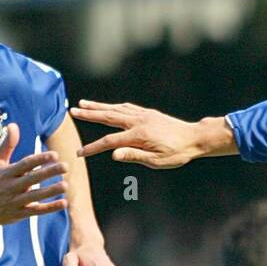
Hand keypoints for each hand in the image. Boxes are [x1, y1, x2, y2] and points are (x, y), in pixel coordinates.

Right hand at [0, 123, 67, 226]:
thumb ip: (7, 145)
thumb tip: (13, 124)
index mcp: (7, 173)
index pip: (25, 164)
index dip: (40, 159)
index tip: (54, 155)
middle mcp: (11, 187)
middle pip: (32, 178)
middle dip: (49, 172)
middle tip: (65, 166)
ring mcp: (15, 201)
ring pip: (36, 196)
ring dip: (51, 191)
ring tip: (66, 185)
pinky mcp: (19, 214)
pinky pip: (36, 211)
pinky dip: (50, 207)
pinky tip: (64, 203)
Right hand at [70, 101, 233, 166]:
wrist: (194, 138)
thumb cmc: (177, 153)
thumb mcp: (157, 161)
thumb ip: (134, 156)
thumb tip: (113, 154)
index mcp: (138, 135)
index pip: (109, 142)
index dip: (92, 147)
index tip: (79, 153)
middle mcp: (138, 121)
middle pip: (108, 117)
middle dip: (89, 115)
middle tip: (72, 111)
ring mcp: (143, 115)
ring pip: (115, 109)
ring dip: (98, 106)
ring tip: (83, 104)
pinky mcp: (148, 113)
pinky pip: (126, 107)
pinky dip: (113, 106)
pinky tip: (107, 106)